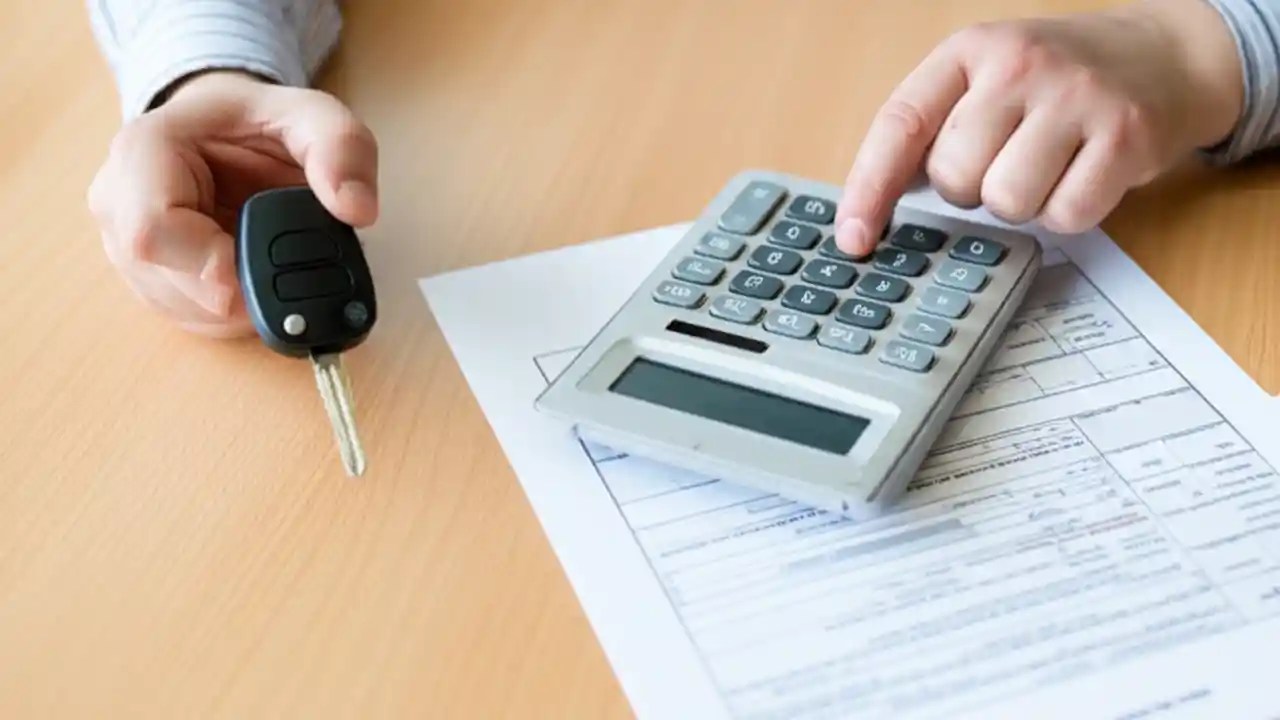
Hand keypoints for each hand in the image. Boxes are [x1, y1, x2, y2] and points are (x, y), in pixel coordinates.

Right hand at [88, 71, 378, 337]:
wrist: (226, 132)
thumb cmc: (258, 122)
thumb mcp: (314, 114)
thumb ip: (342, 149)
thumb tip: (357, 209)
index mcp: (146, 149)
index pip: (152, 228)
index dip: (208, 267)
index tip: (257, 279)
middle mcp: (120, 201)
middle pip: (163, 278)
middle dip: (235, 294)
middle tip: (285, 281)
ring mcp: (126, 246)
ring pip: (178, 307)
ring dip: (238, 310)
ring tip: (276, 273)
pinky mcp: (149, 278)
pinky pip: (188, 318)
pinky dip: (234, 317)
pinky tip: (258, 287)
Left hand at [834, 0, 1241, 254]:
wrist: (1167, 56)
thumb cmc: (1057, 82)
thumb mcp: (985, 79)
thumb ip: (931, 130)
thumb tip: (873, 212)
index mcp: (969, 51)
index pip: (900, 125)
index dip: (869, 189)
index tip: (853, 239)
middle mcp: (1020, 65)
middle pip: (956, 177)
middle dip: (972, 189)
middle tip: (1005, 160)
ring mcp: (1077, 97)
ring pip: (1007, 202)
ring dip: (1021, 203)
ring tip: (1046, 164)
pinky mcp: (1126, 136)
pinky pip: (1066, 216)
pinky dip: (1069, 212)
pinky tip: (1083, 173)